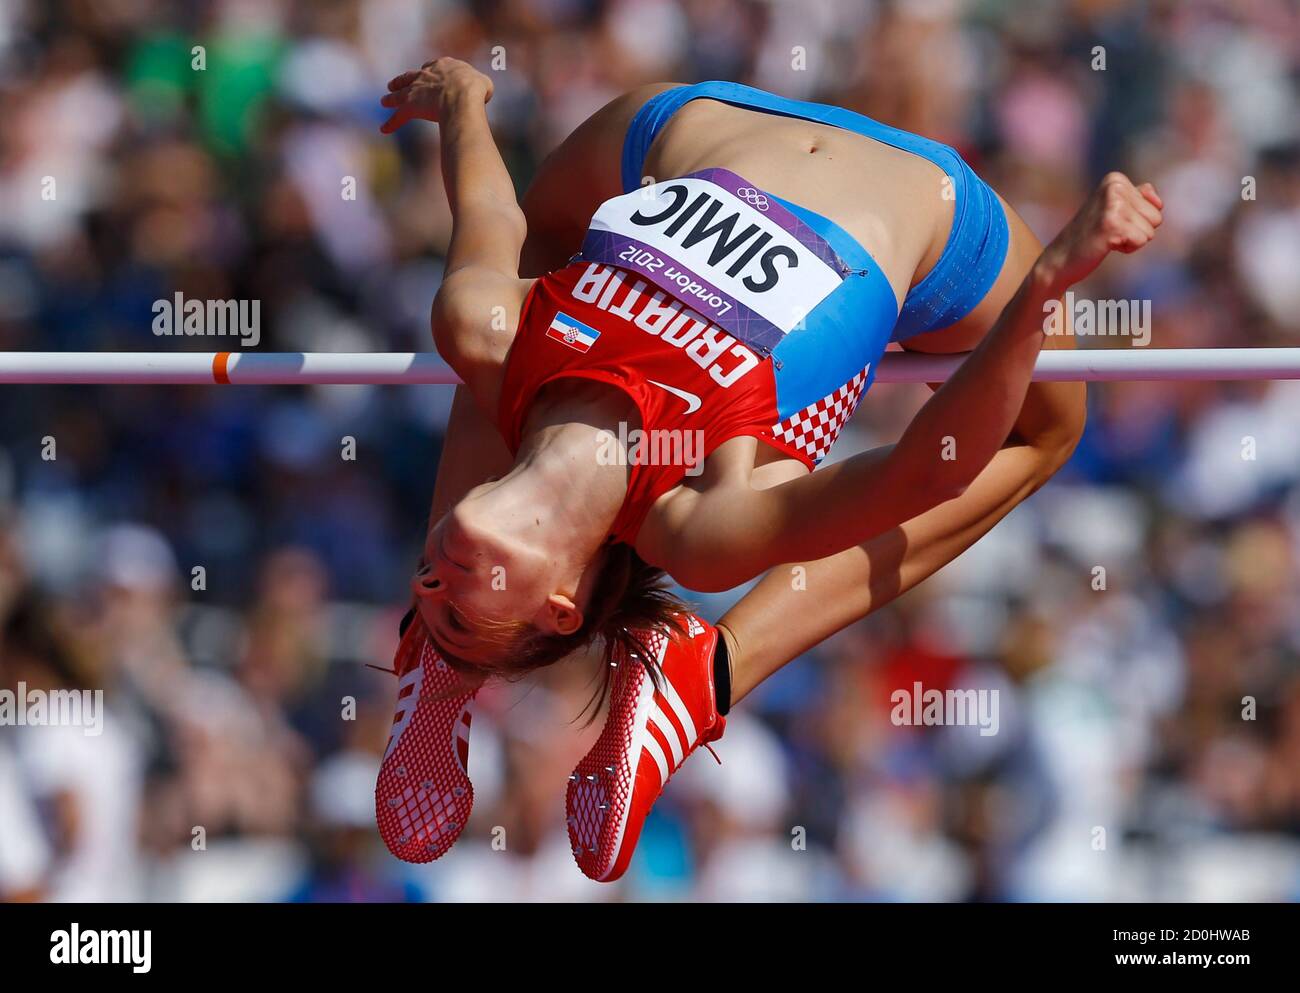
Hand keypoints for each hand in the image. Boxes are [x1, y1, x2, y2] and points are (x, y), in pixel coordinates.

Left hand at [380, 57, 492, 133]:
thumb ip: (480, 84)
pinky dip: (391, 123)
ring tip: (384, 101)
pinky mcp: (411, 105)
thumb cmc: (475, 89)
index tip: (428, 75)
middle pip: (410, 77)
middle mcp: (426, 74)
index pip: (433, 67)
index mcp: (443, 65)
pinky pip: (399, 116)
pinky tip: (384, 130)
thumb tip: (483, 93)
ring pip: (399, 94)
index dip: (430, 72)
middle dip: (403, 81)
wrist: (462, 96)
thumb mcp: (484, 83)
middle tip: (395, 84)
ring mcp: (416, 89)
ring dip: (391, 98)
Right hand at [1035, 172, 1162, 292]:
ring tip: (1107, 237)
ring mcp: (1113, 204)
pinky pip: (1142, 240)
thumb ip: (1138, 197)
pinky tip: (1107, 245)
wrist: (1060, 258)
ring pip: (1150, 230)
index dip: (1136, 221)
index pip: (1155, 205)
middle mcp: (1114, 187)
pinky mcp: (1113, 224)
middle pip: (1156, 217)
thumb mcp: (1114, 208)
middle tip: (1109, 232)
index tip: (1111, 222)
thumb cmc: (1090, 235)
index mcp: (1115, 179)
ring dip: (1130, 240)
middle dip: (1136, 230)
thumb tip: (1159, 203)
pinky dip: (1127, 249)